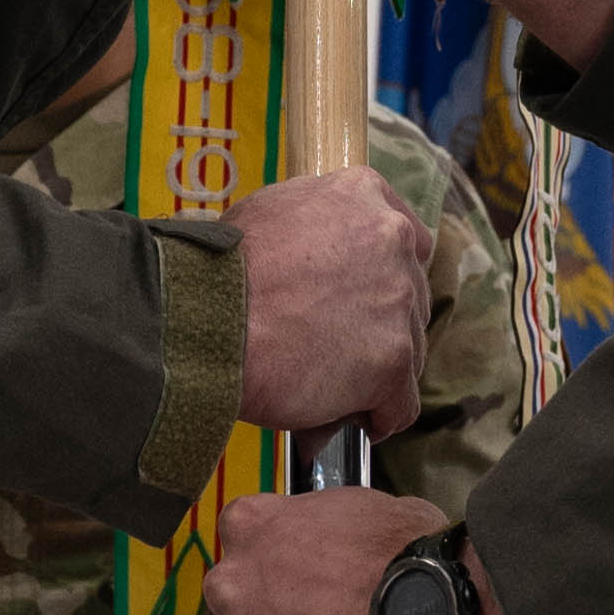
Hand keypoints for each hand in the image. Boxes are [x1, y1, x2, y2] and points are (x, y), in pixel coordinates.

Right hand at [226, 163, 431, 436]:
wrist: (204, 319)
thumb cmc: (220, 270)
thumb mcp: (268, 212)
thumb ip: (315, 225)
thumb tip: (323, 258)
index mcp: (363, 196)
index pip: (407, 240)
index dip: (384, 278)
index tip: (361, 301)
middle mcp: (391, 241)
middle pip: (410, 299)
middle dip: (377, 327)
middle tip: (329, 349)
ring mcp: (397, 301)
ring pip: (408, 351)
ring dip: (373, 373)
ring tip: (323, 386)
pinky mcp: (392, 361)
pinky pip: (400, 403)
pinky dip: (377, 416)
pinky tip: (344, 418)